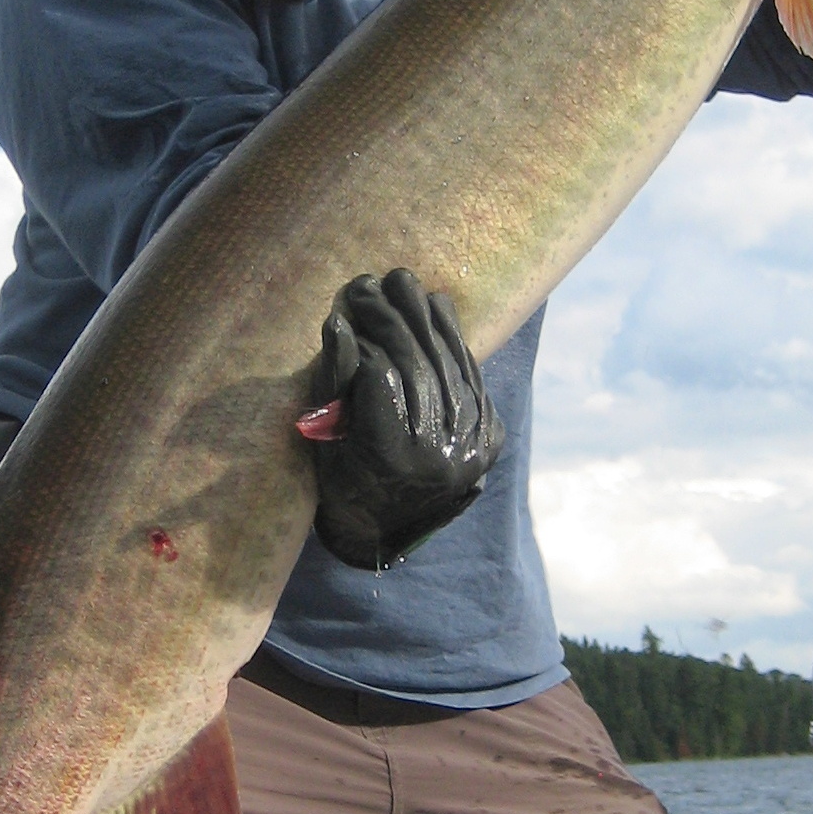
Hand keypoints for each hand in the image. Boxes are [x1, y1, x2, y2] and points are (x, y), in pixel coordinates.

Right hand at [296, 269, 504, 570]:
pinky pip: (472, 376)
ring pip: (450, 364)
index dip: (360, 344)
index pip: (380, 379)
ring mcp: (472, 449)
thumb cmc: (339, 480)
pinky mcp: (490, 440)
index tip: (342, 316)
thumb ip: (332, 382)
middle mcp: (441, 457)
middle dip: (390, 318)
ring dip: (424, 317)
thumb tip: (339, 322)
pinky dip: (454, 339)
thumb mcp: (323, 438)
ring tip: (401, 283)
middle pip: (417, 365)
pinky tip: (436, 307)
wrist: (384, 530)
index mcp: (393, 462)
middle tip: (366, 284)